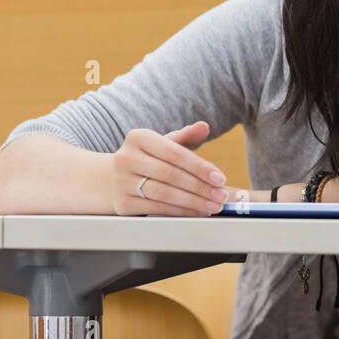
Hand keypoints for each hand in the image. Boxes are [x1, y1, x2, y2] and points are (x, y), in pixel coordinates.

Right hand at [109, 120, 228, 216]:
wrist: (117, 178)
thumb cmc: (150, 158)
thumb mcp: (165, 143)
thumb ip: (186, 136)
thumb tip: (204, 126)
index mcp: (138, 138)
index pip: (175, 153)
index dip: (200, 167)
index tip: (220, 178)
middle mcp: (125, 158)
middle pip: (170, 175)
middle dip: (200, 187)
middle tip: (221, 196)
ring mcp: (121, 182)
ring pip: (164, 194)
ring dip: (193, 202)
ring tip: (213, 206)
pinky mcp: (122, 203)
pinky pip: (157, 209)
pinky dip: (180, 212)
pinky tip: (197, 212)